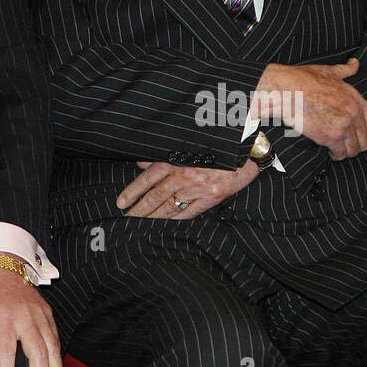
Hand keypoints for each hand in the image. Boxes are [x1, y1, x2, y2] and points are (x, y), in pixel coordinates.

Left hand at [117, 159, 259, 217]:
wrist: (245, 150)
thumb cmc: (215, 144)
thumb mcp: (187, 145)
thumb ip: (163, 155)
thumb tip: (141, 163)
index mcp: (175, 160)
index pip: (147, 179)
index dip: (132, 192)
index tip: (121, 202)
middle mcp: (183, 176)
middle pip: (155, 196)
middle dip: (139, 209)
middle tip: (127, 217)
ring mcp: (197, 189)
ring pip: (169, 206)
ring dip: (153, 216)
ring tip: (142, 222)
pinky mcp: (210, 198)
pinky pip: (188, 212)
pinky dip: (175, 218)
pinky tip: (166, 221)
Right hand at [256, 58, 366, 159]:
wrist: (287, 90)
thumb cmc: (303, 80)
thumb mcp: (329, 71)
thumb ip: (345, 70)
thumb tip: (354, 63)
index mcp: (355, 98)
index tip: (362, 135)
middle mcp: (353, 112)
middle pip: (366, 139)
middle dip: (357, 145)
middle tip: (347, 146)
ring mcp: (344, 125)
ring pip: (354, 149)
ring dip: (346, 152)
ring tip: (338, 150)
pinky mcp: (331, 136)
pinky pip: (340, 153)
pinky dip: (335, 155)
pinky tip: (329, 152)